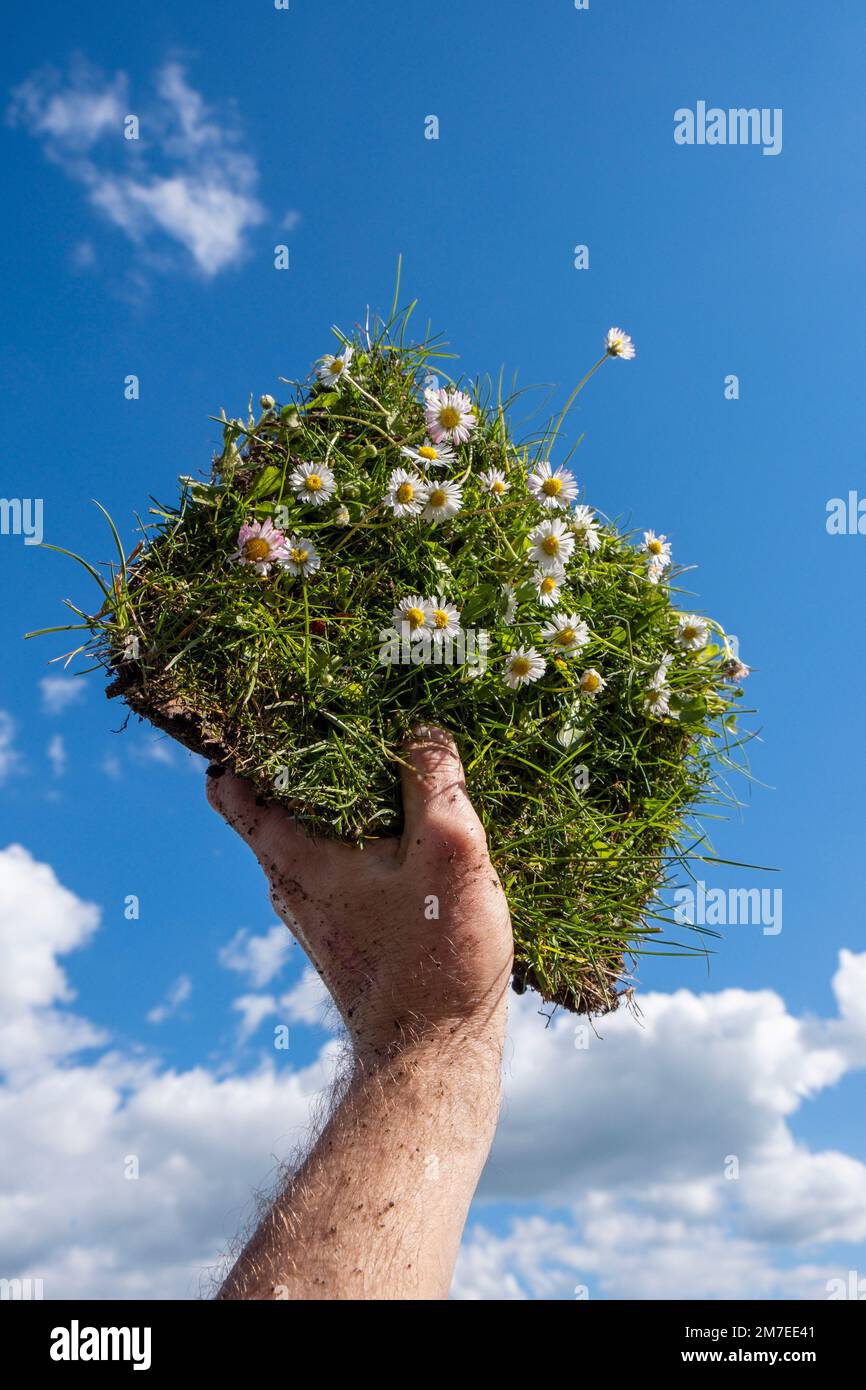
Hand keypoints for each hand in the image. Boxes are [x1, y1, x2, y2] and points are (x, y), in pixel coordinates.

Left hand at [206, 725, 512, 1061]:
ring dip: (343, 802)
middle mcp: (289, 884)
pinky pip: (341, 867)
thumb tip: (421, 726)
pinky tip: (414, 835)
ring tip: (394, 768)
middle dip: (307, 761)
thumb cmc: (435, 956)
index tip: (275, 704)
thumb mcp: (450, 852)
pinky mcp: (346, 935)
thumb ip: (434, 780)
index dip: (245, 740)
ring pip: (312, 837)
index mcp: (293, 856)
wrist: (432, 1059)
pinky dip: (364, 840)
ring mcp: (315, 914)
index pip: (231, 785)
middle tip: (354, 717)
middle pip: (276, 805)